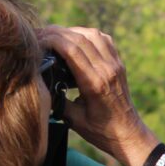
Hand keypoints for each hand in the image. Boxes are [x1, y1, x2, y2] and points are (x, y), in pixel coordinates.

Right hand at [40, 25, 157, 165]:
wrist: (128, 134)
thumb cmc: (101, 131)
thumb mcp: (74, 120)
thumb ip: (57, 101)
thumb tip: (38, 83)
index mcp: (94, 83)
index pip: (71, 49)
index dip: (51, 39)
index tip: (36, 40)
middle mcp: (107, 70)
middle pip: (80, 38)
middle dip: (56, 32)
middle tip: (39, 34)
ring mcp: (115, 65)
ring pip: (93, 34)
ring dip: (71, 31)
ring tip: (54, 35)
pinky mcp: (119, 64)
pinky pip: (104, 40)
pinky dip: (87, 35)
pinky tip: (76, 39)